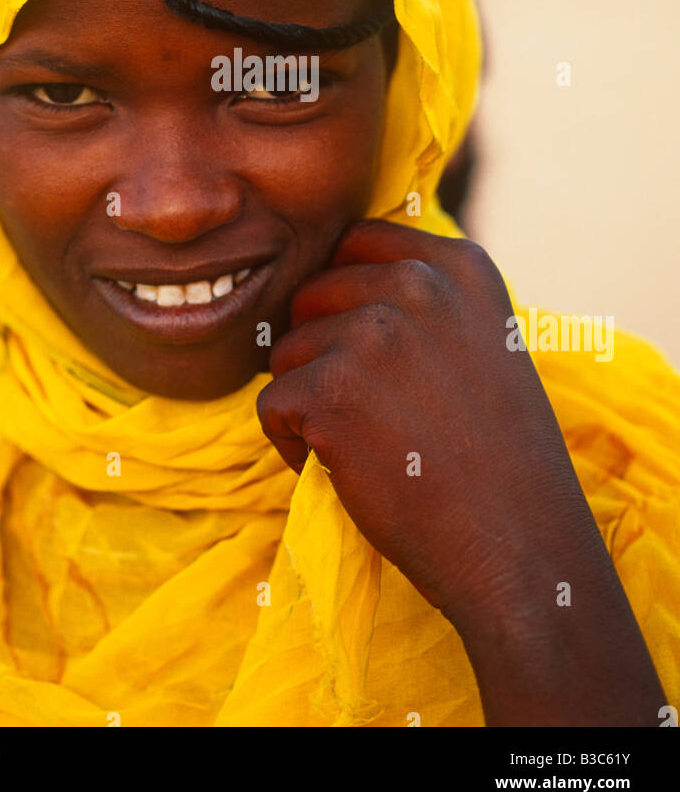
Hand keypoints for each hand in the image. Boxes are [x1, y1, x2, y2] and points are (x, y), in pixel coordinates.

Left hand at [257, 219, 599, 621]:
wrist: (521, 548)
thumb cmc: (503, 459)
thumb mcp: (485, 344)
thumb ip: (426, 303)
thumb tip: (340, 281)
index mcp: (458, 266)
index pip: (354, 242)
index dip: (343, 299)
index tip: (371, 356)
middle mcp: (415, 285)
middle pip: (311, 297)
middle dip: (320, 353)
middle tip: (371, 414)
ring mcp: (370, 335)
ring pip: (285, 353)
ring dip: (308, 403)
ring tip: (369, 447)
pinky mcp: (329, 390)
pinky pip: (271, 406)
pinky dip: (293, 447)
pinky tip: (350, 472)